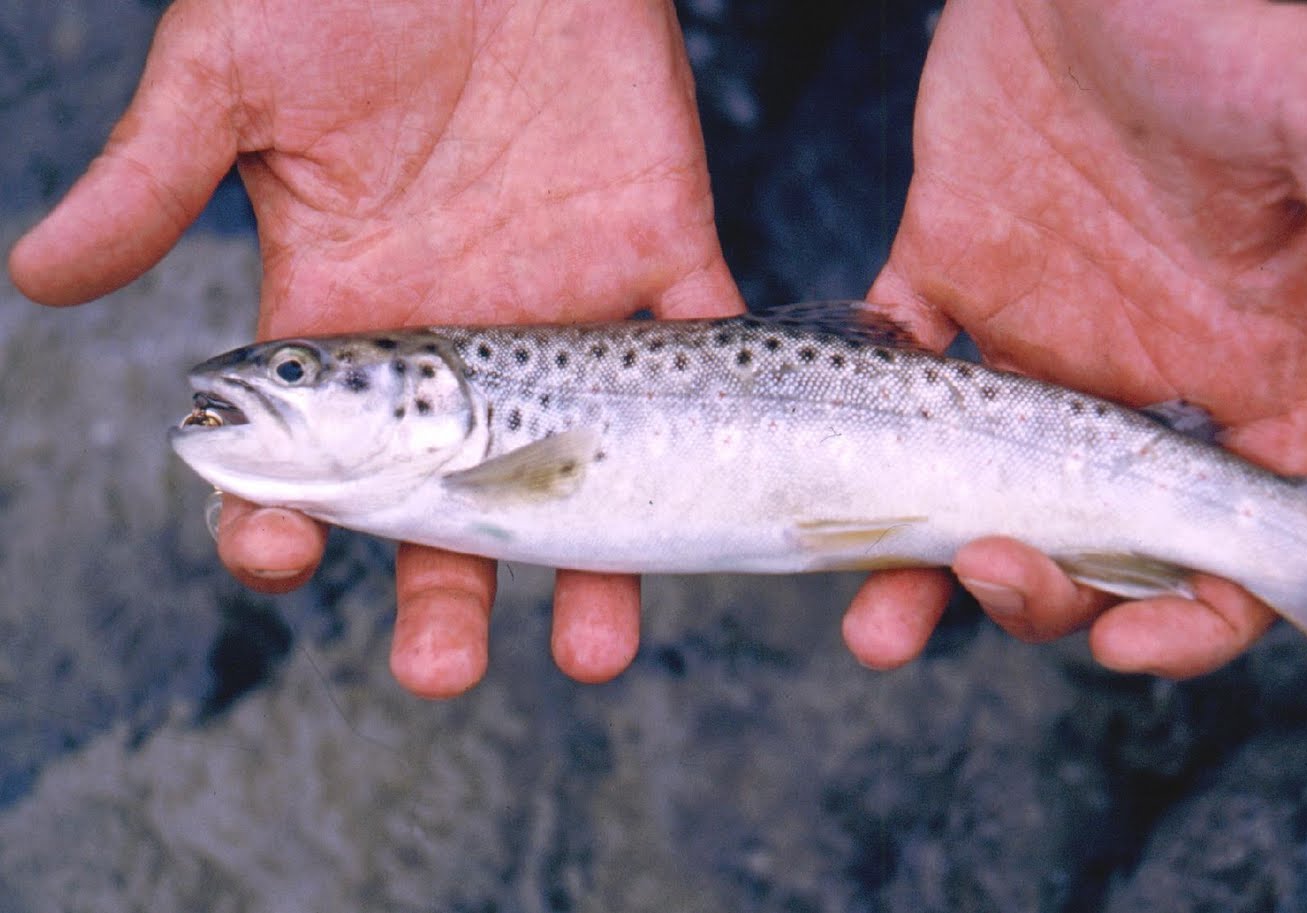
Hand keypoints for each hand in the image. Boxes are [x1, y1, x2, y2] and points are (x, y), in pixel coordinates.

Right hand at [9, 0, 741, 695]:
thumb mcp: (232, 77)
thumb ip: (154, 179)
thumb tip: (36, 278)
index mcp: (351, 314)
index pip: (309, 453)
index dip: (283, 519)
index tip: (276, 559)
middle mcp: (466, 340)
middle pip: (455, 501)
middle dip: (447, 593)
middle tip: (441, 670)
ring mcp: (570, 306)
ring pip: (589, 462)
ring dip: (594, 560)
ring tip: (592, 648)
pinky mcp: (663, 252)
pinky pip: (706, 346)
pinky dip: (723, 420)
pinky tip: (717, 501)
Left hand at [846, 0, 1306, 674]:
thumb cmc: (1226, 9)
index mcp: (1238, 365)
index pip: (1233, 540)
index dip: (1195, 618)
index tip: (1131, 643)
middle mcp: (1131, 376)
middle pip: (1090, 541)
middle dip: (1040, 596)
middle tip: (986, 573)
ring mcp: (1032, 336)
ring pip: (979, 491)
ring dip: (926, 570)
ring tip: (874, 618)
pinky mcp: (942, 277)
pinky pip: (891, 379)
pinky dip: (857, 442)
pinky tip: (829, 479)